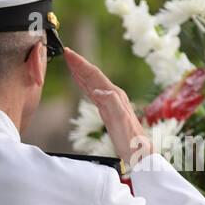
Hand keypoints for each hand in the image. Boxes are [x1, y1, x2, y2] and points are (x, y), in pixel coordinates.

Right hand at [64, 48, 151, 168]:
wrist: (138, 151)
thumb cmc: (130, 139)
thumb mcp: (120, 120)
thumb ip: (110, 102)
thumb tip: (97, 89)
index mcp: (114, 95)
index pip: (94, 75)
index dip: (81, 64)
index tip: (69, 53)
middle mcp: (112, 95)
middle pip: (93, 75)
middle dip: (79, 63)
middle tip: (66, 53)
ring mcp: (110, 102)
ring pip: (92, 82)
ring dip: (81, 72)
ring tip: (71, 63)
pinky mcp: (107, 109)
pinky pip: (93, 92)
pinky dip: (85, 84)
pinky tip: (81, 82)